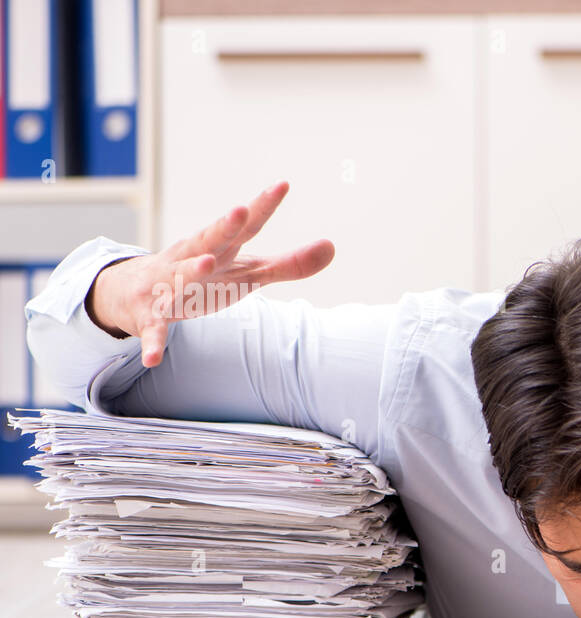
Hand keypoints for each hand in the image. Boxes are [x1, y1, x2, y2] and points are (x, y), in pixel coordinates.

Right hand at [86, 180, 334, 367]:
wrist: (135, 293)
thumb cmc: (203, 278)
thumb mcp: (248, 272)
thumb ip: (289, 263)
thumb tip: (332, 246)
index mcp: (220, 249)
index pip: (246, 226)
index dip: (263, 205)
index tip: (283, 183)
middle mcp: (192, 259)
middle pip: (209, 239)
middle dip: (224, 225)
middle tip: (240, 209)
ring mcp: (169, 285)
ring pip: (180, 276)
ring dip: (192, 269)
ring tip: (207, 261)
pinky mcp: (152, 314)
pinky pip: (154, 329)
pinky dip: (154, 342)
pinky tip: (155, 358)